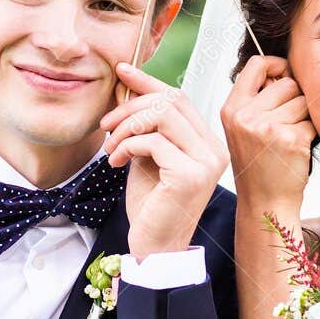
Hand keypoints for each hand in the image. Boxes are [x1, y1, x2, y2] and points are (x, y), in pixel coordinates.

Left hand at [100, 61, 227, 259]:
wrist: (155, 247)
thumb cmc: (152, 206)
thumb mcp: (146, 157)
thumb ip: (144, 127)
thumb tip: (125, 88)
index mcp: (206, 143)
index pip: (179, 98)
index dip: (149, 81)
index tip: (122, 71)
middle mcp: (214, 150)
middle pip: (171, 100)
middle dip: (130, 106)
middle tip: (105, 125)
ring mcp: (205, 162)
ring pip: (162, 115)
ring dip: (126, 126)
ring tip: (111, 147)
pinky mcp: (189, 175)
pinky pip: (153, 142)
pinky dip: (127, 146)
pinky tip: (116, 163)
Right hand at [220, 56, 314, 210]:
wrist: (265, 203)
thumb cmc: (259, 165)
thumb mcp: (243, 128)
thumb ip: (257, 98)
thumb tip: (284, 68)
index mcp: (231, 109)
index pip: (257, 64)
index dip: (277, 65)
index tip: (284, 75)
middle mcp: (245, 116)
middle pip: (287, 83)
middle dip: (294, 100)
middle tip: (285, 125)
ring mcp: (267, 128)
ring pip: (303, 102)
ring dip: (303, 118)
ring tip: (289, 139)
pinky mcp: (290, 140)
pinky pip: (312, 122)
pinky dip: (310, 135)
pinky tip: (296, 152)